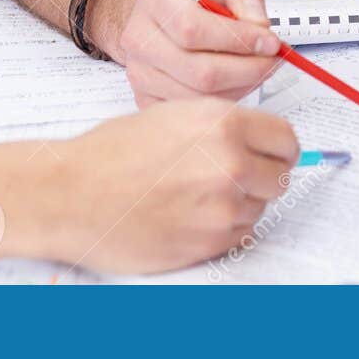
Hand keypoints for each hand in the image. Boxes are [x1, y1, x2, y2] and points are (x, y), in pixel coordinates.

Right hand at [47, 99, 298, 273]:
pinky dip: (223, 228)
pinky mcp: (209, 243)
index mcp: (223, 124)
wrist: (71, 195)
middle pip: (280, 177)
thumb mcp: (175, 115)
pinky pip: (239, 235)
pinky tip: (190, 215)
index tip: (272, 153)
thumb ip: (223, 126)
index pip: (286, 139)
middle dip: (262, 176)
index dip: (279, 147)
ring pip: (260, 207)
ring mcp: (222, 208)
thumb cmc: (112, 154)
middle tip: (235, 176)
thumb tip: (258, 139)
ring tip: (198, 194)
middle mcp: (231, 164)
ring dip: (241, 203)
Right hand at [90, 0, 281, 103]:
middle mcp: (139, 38)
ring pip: (198, 96)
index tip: (270, 41)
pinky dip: (225, 102)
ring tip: (258, 71)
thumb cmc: (197, 0)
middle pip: (199, 70)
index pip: (193, 28)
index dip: (238, 39)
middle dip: (248, 69)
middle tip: (273, 61)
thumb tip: (259, 25)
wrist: (165, 18)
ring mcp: (139, 73)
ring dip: (240, 87)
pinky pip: (192, 112)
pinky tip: (238, 84)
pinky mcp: (145, 99)